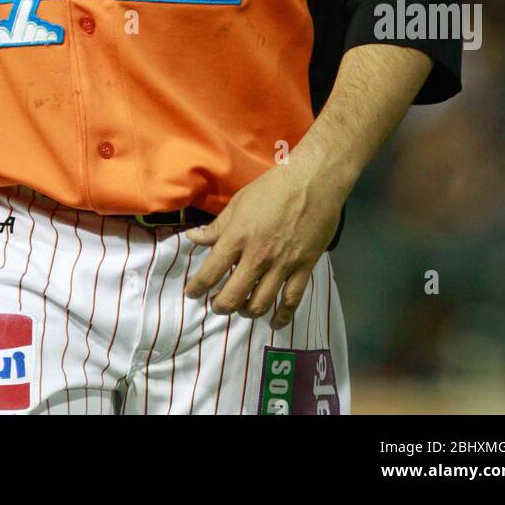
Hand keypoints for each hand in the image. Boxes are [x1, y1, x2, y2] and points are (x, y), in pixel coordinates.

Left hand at [182, 160, 344, 326]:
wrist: (313, 182)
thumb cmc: (272, 187)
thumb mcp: (238, 202)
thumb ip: (216, 226)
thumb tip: (193, 239)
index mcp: (237, 238)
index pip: (211, 272)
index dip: (197, 288)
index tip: (191, 293)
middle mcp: (258, 257)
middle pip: (233, 296)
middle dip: (220, 306)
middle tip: (216, 305)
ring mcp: (282, 265)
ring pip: (260, 303)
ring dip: (246, 311)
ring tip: (241, 308)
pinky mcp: (304, 268)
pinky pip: (292, 300)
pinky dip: (282, 317)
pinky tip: (273, 322)